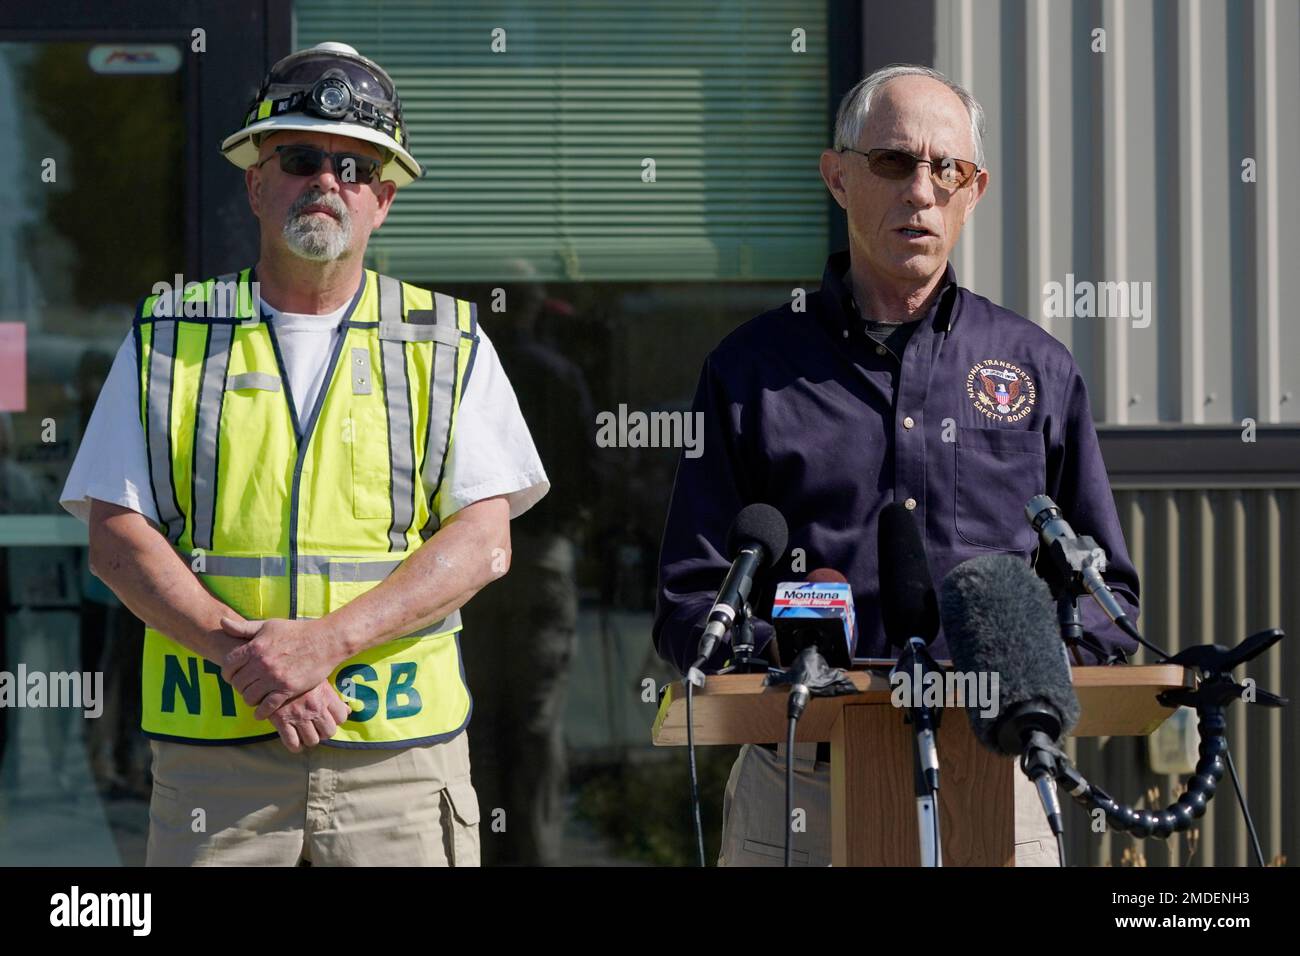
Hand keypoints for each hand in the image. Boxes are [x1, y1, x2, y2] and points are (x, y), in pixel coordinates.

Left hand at [219, 617, 342, 718]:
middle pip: (237, 683)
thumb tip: (222, 622)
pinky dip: (261, 712)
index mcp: (255, 647)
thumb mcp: (269, 625)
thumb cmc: (297, 631)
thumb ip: (244, 627)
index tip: (233, 675)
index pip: (228, 665)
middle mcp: (262, 664)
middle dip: (239, 686)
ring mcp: (274, 678)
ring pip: (249, 697)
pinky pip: (267, 707)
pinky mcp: (288, 689)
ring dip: (249, 699)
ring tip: (255, 696)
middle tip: (245, 687)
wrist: (325, 641)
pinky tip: (261, 712)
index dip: (227, 672)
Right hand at [267, 681, 351, 752]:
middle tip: (317, 728)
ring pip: (312, 740)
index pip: (342, 717)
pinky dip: (295, 746)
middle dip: (324, 732)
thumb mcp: (318, 680)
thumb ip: (333, 697)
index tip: (329, 718)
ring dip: (310, 739)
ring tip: (306, 733)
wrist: (273, 672)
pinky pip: (292, 743)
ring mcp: (298, 716)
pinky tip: (295, 741)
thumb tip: (348, 710)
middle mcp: (314, 707)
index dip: (337, 720)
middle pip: (329, 732)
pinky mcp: (281, 721)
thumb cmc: (298, 674)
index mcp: (325, 695)